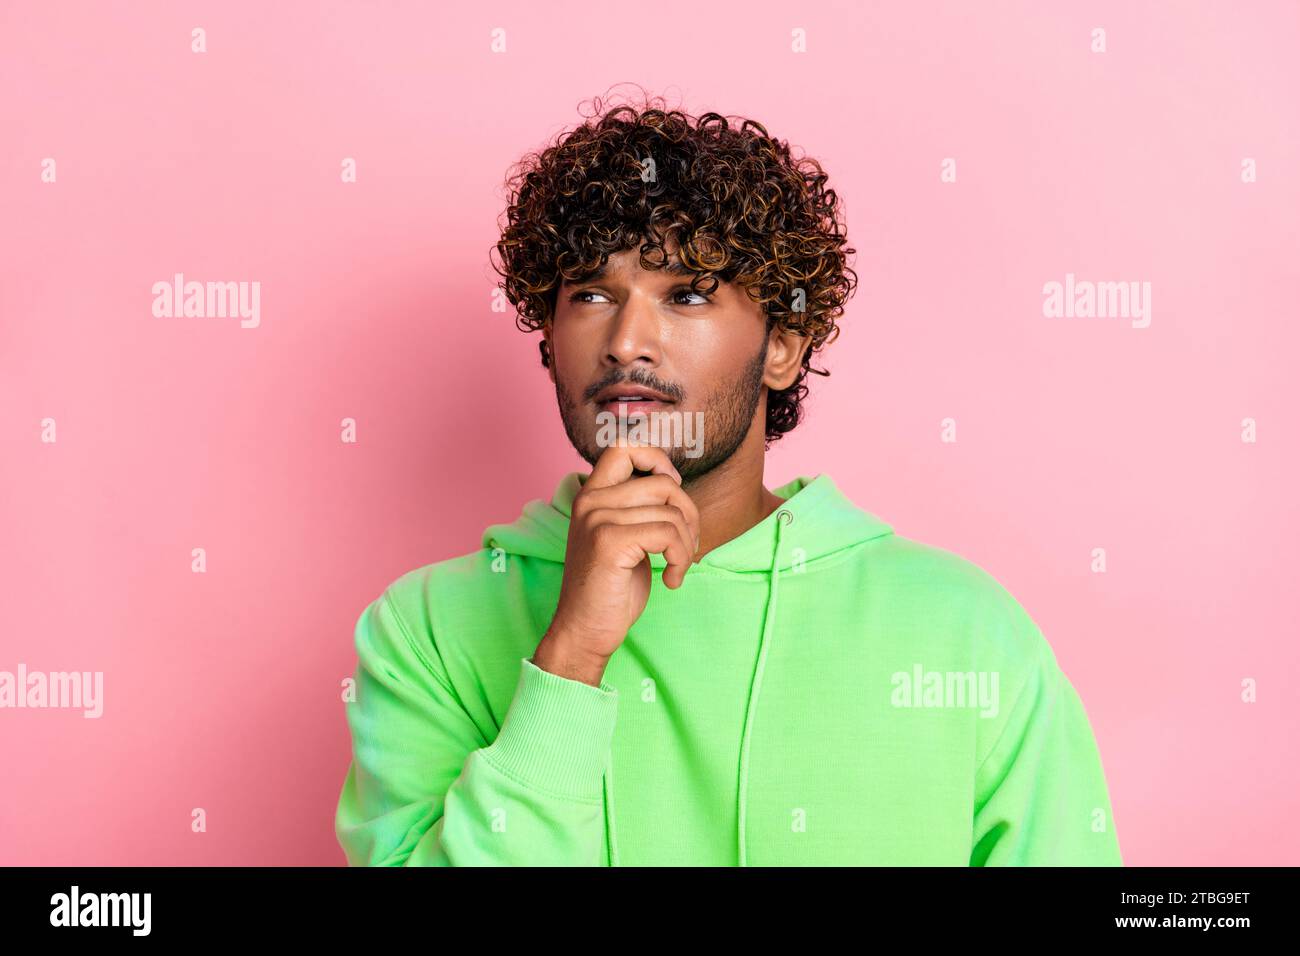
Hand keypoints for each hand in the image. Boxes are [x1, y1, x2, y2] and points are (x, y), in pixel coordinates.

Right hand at [533, 442, 701, 682]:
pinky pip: (668, 535)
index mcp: (592, 496)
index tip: (671, 491)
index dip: (657, 460)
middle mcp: (591, 501)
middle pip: (664, 484)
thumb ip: (637, 508)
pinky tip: (671, 580)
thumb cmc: (610, 589)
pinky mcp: (609, 542)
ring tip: (677, 567)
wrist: (584, 631)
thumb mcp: (623, 538)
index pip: (624, 447)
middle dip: (689, 515)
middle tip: (686, 546)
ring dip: (687, 545)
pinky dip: (681, 560)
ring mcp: (597, 519)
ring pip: (671, 513)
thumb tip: (675, 485)